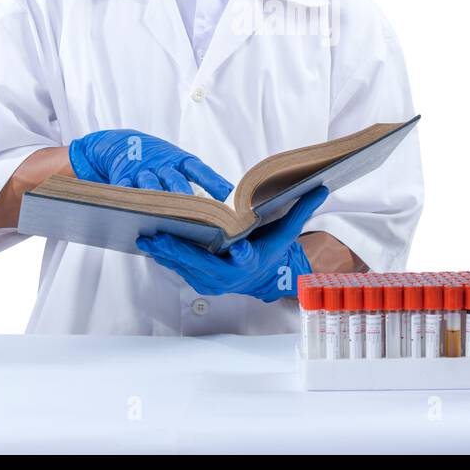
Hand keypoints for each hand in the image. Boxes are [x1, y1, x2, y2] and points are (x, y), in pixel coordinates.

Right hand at [69, 130, 232, 199]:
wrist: (123, 144)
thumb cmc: (159, 160)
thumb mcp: (178, 162)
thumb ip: (197, 180)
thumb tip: (226, 200)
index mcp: (181, 160)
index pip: (200, 171)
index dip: (214, 182)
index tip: (228, 197)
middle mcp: (163, 165)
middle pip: (176, 180)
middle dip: (186, 195)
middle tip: (196, 211)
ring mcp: (142, 171)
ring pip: (150, 185)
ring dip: (159, 199)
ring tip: (165, 214)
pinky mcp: (123, 178)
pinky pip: (125, 190)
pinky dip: (127, 200)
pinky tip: (130, 210)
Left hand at [135, 186, 329, 301]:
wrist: (263, 278)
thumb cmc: (272, 251)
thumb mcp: (286, 232)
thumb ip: (300, 211)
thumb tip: (322, 187)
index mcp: (252, 262)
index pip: (248, 258)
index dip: (243, 254)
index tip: (239, 247)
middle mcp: (230, 277)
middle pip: (203, 265)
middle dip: (180, 251)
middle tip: (160, 236)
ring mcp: (212, 283)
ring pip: (185, 268)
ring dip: (166, 253)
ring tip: (147, 236)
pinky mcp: (199, 283)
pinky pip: (179, 269)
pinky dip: (165, 256)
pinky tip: (149, 241)